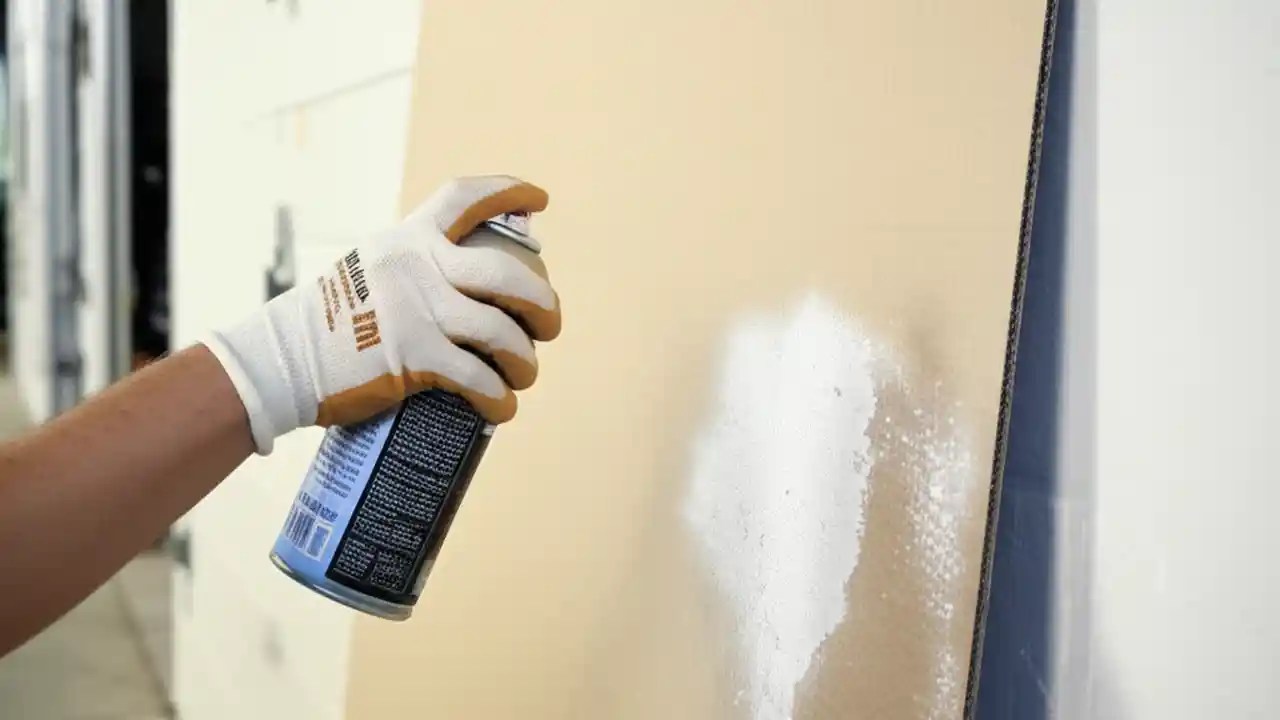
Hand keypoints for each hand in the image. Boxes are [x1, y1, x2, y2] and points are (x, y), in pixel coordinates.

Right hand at [204, 175, 562, 454]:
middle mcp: (416, 267)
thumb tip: (463, 288)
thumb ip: (411, 270)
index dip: (507, 192)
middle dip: (541, 301)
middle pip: (504, 273)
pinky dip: (498, 397)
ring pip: (499, 331)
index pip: (462, 199)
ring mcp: (416, 311)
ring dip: (525, 360)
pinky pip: (475, 377)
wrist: (280, 361)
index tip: (541, 198)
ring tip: (525, 375)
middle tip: (550, 326)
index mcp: (407, 240)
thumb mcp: (368, 272)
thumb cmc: (327, 324)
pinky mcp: (412, 357)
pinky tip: (502, 408)